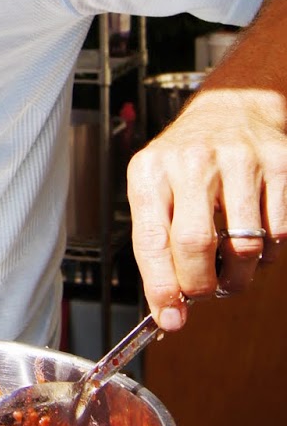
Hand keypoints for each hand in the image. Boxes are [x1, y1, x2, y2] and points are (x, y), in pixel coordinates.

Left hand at [127, 85, 286, 330]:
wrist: (234, 106)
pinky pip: (279, 234)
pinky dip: (268, 253)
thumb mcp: (157, 188)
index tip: (169, 319)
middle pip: (196, 247)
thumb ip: (158, 246)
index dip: (161, 288)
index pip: (152, 240)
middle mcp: (192, 161)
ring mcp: (239, 161)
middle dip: (201, 285)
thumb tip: (168, 310)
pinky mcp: (280, 165)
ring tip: (230, 266)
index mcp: (151, 170)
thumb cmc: (190, 158)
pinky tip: (254, 236)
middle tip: (204, 291)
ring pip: (244, 247)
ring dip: (239, 275)